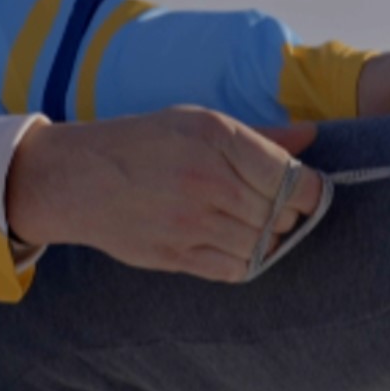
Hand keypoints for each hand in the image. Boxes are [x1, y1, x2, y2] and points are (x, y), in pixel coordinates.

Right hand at [5, 107, 323, 282]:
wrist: (78, 178)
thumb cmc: (144, 143)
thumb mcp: (198, 122)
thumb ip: (259, 135)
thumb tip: (311, 138)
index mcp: (217, 137)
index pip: (292, 177)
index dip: (310, 189)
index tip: (306, 189)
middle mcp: (207, 179)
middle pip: (281, 214)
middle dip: (288, 213)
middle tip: (277, 205)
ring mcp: (191, 222)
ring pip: (262, 244)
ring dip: (268, 238)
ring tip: (253, 223)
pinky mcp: (176, 256)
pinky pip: (235, 269)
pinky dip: (247, 260)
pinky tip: (236, 242)